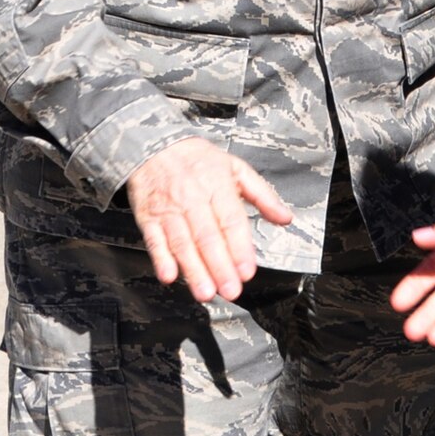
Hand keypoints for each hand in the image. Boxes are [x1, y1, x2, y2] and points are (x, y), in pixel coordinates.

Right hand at [125, 138, 293, 302]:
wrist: (153, 144)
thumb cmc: (198, 159)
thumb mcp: (235, 167)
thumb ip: (263, 194)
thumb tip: (285, 218)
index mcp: (217, 185)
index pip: (230, 220)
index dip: (239, 248)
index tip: (247, 271)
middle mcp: (193, 198)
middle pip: (207, 236)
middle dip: (219, 266)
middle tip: (230, 290)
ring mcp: (169, 209)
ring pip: (182, 242)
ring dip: (194, 269)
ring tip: (206, 292)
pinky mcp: (149, 217)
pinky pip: (154, 240)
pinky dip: (160, 258)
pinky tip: (169, 275)